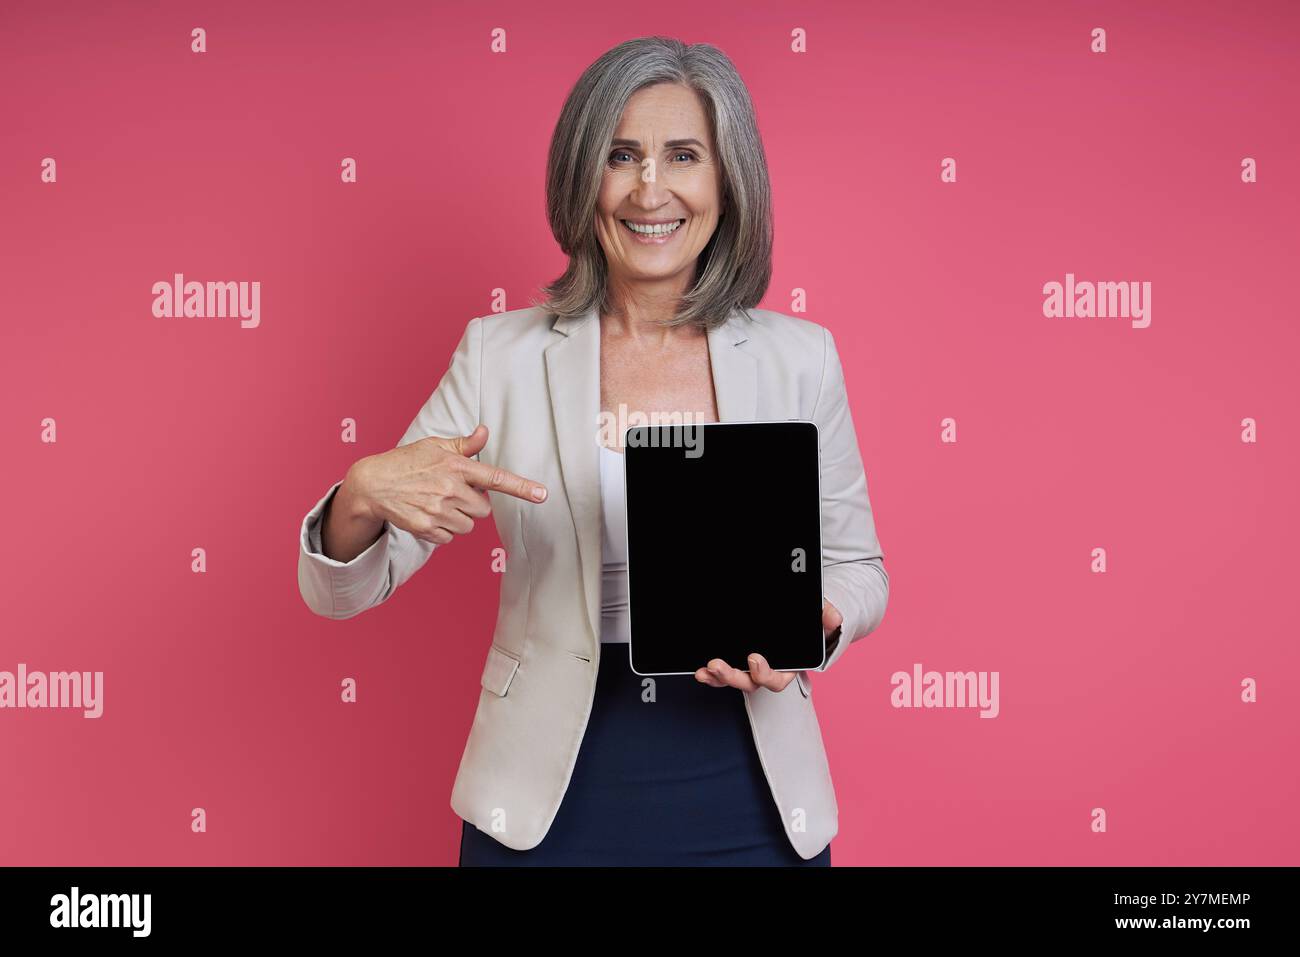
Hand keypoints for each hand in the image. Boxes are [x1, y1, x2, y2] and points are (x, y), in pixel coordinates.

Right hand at [351, 424, 547, 544]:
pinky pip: (450, 538)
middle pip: (484, 509)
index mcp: (456, 466)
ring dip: (458, 519)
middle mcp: (450, 488)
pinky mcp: (425, 528)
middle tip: (453, 494)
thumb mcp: (434, 446)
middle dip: (473, 504)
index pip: (496, 478)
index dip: (522, 487)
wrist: (372, 483)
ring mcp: (437, 510)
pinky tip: (428, 516)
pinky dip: (443, 531)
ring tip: (437, 504)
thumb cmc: (407, 462)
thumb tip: (485, 432)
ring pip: (468, 526)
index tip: (543, 495)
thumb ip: (463, 445)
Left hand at [694, 601, 842, 692]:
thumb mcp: (820, 615)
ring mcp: (750, 670)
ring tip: (705, 669)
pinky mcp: (736, 662)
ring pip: (734, 680)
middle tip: (717, 664)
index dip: (764, 673)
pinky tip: (700, 669)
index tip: (753, 658)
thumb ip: (826, 615)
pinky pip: (722, 673)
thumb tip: (833, 617)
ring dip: (718, 677)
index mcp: (788, 668)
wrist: (799, 619)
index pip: (775, 680)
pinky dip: (711, 674)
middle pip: (750, 683)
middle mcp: (767, 672)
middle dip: (733, 676)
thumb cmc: (808, 622)